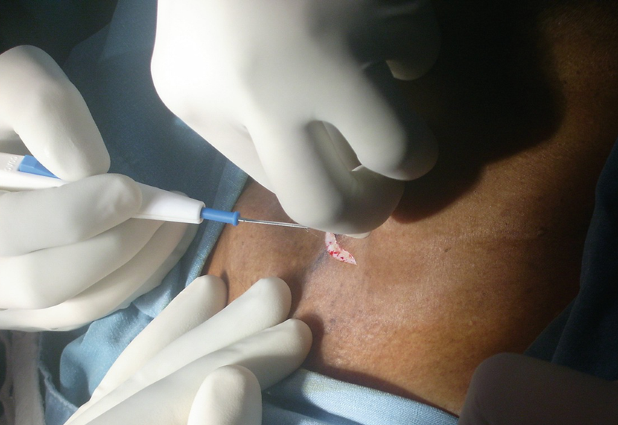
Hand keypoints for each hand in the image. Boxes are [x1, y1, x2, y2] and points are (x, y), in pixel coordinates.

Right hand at [0, 46, 194, 330]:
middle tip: (161, 211)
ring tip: (174, 223)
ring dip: (137, 266)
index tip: (130, 189)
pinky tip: (162, 244)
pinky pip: (87, 310)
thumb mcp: (14, 84)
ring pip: (73, 306)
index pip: (11, 228)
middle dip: (115, 246)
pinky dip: (135, 280)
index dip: (79, 213)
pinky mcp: (31, 312)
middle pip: (41, 282)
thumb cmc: (4, 121)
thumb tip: (89, 170)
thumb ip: (41, 108)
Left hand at [0, 275, 311, 424]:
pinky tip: (162, 352)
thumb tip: (236, 385)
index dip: (240, 361)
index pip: (162, 400)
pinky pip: (104, 420)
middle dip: (214, 334)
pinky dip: (143, 380)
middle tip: (273, 292)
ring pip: (113, 391)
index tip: (298, 331)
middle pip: (137, 382)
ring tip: (211, 292)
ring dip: (172, 340)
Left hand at [151, 0, 438, 234]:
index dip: (332, 201)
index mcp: (207, 105)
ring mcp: (324, 47)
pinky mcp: (377, 9)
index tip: (351, 193)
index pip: (289, 195)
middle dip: (370, 212)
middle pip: (335, 204)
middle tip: (386, 198)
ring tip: (387, 99)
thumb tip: (323, 179)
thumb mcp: (196, 74)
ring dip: (410, 137)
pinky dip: (410, 46)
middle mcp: (262, 91)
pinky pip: (421, 53)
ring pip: (402, 150)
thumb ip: (246, 134)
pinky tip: (381, 26)